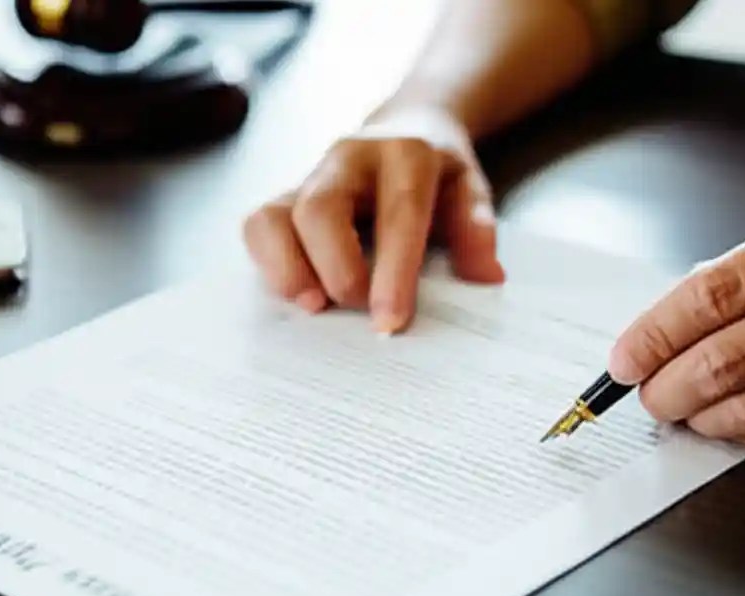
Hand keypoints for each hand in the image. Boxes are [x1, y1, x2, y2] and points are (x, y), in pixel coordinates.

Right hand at [243, 108, 504, 333]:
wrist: (407, 125)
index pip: (397, 214)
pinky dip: (269, 264)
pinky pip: (258, 225)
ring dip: (287, 268)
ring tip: (314, 307)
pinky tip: (298, 293)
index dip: (393, 271)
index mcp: (404, 155)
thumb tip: (486, 276)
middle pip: (321, 209)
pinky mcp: (286, 197)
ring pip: (275, 216)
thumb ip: (477, 228)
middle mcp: (348, 159)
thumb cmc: (437, 170)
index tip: (390, 321)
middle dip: (336, 269)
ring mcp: (311, 176)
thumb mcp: (470, 188)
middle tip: (357, 310)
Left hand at [608, 213, 744, 457]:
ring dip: (700, 420)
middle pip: (727, 360)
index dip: (653, 335)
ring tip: (683, 411)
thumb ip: (739, 280)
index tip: (623, 358)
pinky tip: (731, 424)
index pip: (713, 295)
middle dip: (666, 387)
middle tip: (646, 393)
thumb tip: (658, 332)